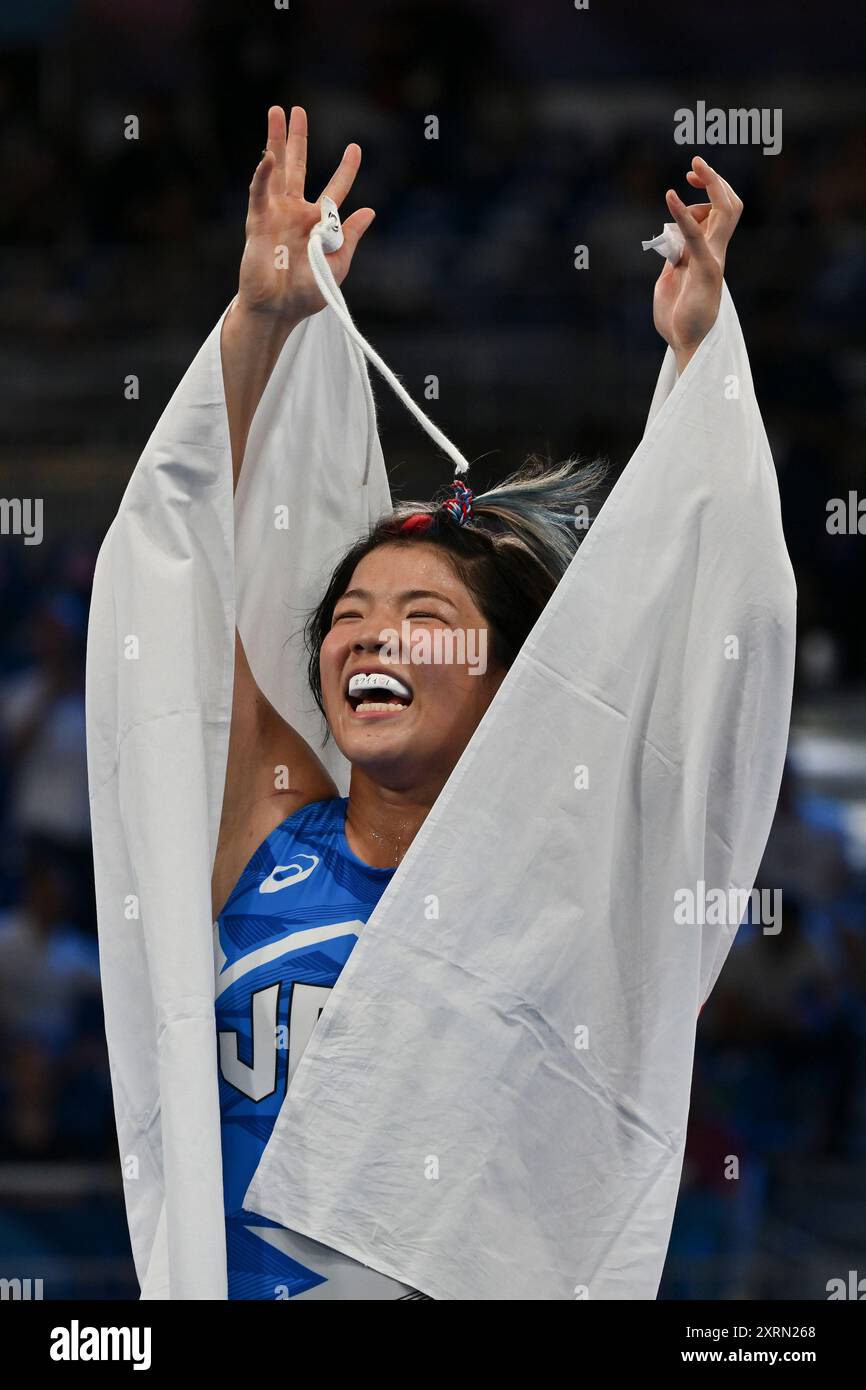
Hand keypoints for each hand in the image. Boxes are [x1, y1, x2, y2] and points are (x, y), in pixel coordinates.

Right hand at [237, 105, 374, 320]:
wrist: (279, 310)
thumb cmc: (306, 294)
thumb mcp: (336, 265)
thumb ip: (349, 237)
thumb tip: (369, 210)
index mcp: (318, 223)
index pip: (334, 189)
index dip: (345, 169)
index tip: (355, 147)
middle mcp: (295, 213)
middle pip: (297, 167)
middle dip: (297, 138)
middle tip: (297, 109)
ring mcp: (275, 214)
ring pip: (276, 170)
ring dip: (276, 141)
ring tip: (276, 111)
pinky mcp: (258, 222)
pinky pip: (259, 194)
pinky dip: (262, 175)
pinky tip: (267, 156)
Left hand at [653, 156, 742, 372]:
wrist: (683, 343)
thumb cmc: (676, 315)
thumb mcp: (670, 276)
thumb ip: (672, 256)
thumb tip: (669, 238)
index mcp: (707, 251)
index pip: (717, 211)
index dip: (709, 189)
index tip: (690, 178)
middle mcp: (715, 251)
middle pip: (728, 204)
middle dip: (715, 179)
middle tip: (695, 164)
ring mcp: (713, 259)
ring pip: (724, 212)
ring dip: (712, 184)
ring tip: (694, 167)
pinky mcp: (705, 270)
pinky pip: (696, 236)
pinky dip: (682, 214)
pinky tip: (669, 197)